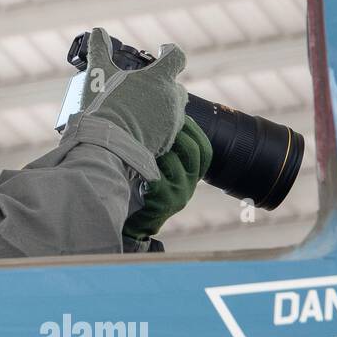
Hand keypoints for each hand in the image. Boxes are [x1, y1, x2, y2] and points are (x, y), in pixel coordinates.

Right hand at [81, 27, 187, 157]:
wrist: (107, 145)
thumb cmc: (105, 106)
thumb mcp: (98, 73)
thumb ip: (99, 49)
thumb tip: (98, 32)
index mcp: (161, 78)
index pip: (176, 57)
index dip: (169, 51)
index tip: (162, 51)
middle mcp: (172, 98)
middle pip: (175, 85)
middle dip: (163, 83)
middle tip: (143, 86)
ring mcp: (173, 121)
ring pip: (173, 108)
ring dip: (160, 105)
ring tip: (138, 109)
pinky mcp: (168, 141)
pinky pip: (167, 129)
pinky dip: (157, 125)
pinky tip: (139, 126)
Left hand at [124, 116, 211, 240]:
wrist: (131, 221)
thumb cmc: (142, 189)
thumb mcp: (160, 169)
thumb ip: (165, 150)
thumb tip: (162, 117)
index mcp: (192, 176)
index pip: (204, 150)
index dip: (193, 130)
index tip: (180, 115)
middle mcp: (190, 186)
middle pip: (193, 152)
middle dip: (177, 132)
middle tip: (160, 121)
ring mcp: (179, 195)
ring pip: (173, 161)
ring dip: (158, 146)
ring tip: (143, 135)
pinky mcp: (164, 202)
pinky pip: (156, 176)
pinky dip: (145, 163)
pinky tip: (134, 154)